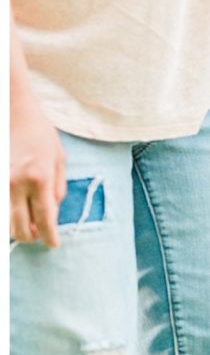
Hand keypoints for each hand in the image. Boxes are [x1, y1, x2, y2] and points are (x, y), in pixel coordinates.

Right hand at [10, 100, 67, 246]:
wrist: (11, 109)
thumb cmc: (39, 132)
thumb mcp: (59, 159)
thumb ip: (58, 188)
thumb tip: (53, 212)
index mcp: (39, 179)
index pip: (45, 219)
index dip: (49, 236)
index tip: (53, 244)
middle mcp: (16, 183)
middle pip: (20, 226)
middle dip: (30, 236)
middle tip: (37, 236)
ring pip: (5, 220)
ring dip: (15, 228)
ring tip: (25, 225)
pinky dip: (6, 213)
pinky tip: (13, 211)